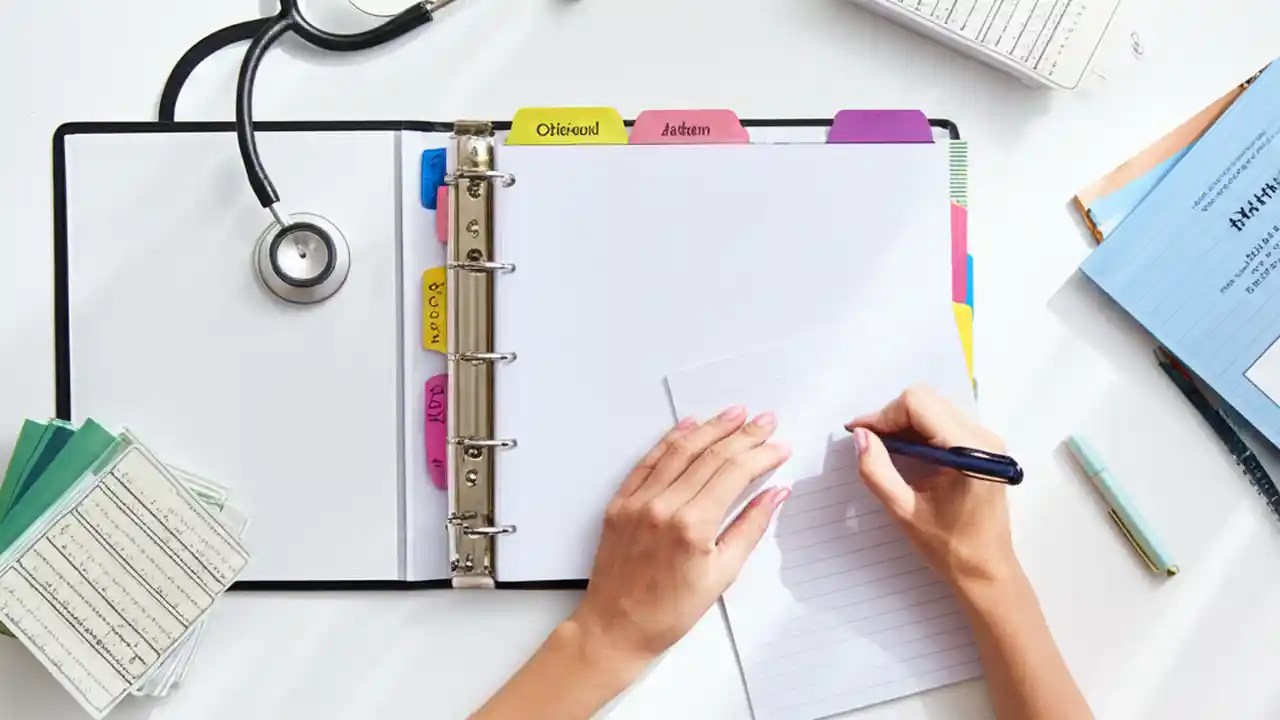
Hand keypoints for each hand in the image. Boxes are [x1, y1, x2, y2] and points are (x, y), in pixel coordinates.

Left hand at [569, 406, 791, 667]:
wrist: (616, 627)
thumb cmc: (669, 611)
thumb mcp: (722, 575)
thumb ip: (750, 528)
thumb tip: (775, 493)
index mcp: (692, 526)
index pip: (734, 473)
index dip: (760, 454)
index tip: (779, 445)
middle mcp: (663, 507)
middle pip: (711, 456)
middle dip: (742, 435)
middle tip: (764, 421)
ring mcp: (637, 502)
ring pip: (679, 451)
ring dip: (710, 428)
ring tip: (734, 413)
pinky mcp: (619, 503)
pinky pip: (648, 462)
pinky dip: (670, 441)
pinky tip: (688, 427)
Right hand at [846, 387, 1018, 594]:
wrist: (987, 570)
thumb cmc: (948, 548)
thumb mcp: (903, 511)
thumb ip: (877, 470)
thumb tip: (860, 436)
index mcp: (968, 451)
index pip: (918, 403)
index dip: (884, 415)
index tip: (860, 435)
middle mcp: (983, 437)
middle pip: (927, 400)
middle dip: (892, 416)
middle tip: (869, 442)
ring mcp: (987, 440)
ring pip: (935, 406)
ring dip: (904, 422)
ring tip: (884, 448)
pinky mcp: (984, 448)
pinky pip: (944, 421)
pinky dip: (919, 429)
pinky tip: (906, 452)